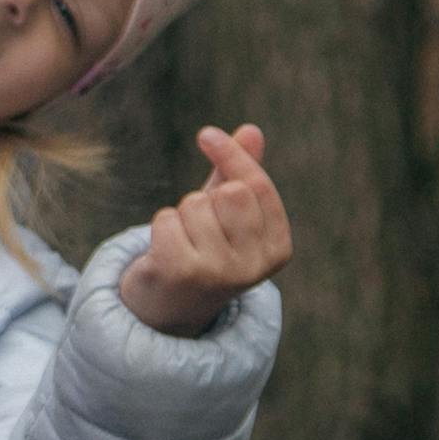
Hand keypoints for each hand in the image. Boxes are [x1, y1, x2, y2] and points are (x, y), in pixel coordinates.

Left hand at [118, 123, 289, 337]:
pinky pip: (167, 219)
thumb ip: (239, 175)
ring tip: (183, 245)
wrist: (168, 309)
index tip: (206, 134)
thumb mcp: (227, 215)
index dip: (232, 156)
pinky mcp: (183, 272)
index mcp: (277, 250)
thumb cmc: (203, 251)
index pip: (258, 187)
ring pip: (194, 205)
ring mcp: (220, 272)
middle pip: (230, 193)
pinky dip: (160, 228)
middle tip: (198, 228)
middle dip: (206, 198)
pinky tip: (164, 253)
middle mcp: (254, 266)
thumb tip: (251, 129)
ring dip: (180, 216)